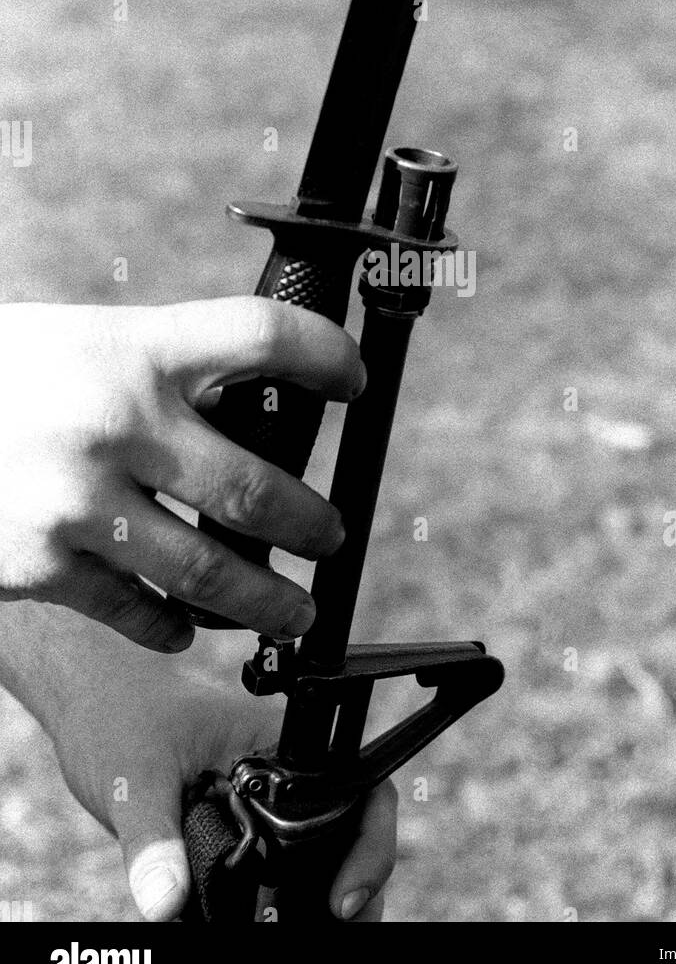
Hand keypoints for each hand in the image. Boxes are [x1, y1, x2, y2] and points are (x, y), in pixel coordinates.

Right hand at [0, 299, 364, 647]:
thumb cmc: (5, 376)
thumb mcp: (84, 341)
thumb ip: (162, 370)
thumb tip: (258, 409)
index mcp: (134, 347)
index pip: (265, 336)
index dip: (328, 356)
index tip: (352, 380)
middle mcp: (114, 422)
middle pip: (257, 488)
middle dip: (313, 523)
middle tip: (332, 536)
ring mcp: (77, 501)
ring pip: (209, 574)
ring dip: (267, 600)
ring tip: (296, 612)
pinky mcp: (40, 565)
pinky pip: (135, 611)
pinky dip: (172, 626)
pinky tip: (186, 626)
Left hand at [49, 637, 396, 921]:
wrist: (95, 706)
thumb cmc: (121, 718)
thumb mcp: (135, 779)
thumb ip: (152, 839)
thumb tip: (166, 904)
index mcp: (281, 742)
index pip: (357, 789)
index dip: (368, 846)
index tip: (343, 899)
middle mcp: (287, 769)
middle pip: (350, 830)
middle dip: (351, 882)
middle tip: (336, 923)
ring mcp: (269, 799)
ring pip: (322, 853)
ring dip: (317, 896)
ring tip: (306, 932)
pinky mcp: (244, 827)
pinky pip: (283, 866)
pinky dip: (283, 898)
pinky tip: (265, 924)